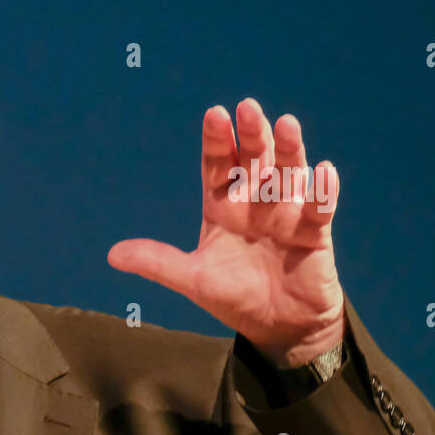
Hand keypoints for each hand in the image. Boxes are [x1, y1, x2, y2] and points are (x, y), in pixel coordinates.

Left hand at [107, 97, 344, 367]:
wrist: (278, 327)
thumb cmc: (235, 297)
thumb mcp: (193, 279)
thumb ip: (158, 263)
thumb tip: (112, 255)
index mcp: (224, 208)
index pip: (218, 166)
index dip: (217, 141)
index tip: (214, 114)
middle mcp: (256, 203)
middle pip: (253, 161)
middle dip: (252, 135)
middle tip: (247, 107)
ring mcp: (287, 214)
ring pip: (288, 174)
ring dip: (288, 149)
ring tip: (285, 124)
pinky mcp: (315, 232)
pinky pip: (320, 208)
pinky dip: (322, 191)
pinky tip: (322, 171)